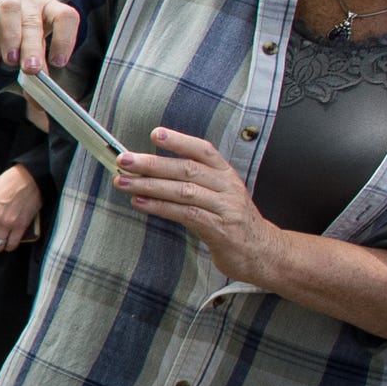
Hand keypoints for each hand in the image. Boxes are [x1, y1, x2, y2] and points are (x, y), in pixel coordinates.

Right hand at [0, 0, 80, 78]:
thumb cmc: (10, 26)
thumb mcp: (25, 46)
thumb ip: (35, 74)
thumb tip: (42, 110)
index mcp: (46, 11)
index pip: (65, 17)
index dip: (65, 38)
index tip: (60, 63)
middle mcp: (28, 2)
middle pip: (33, 22)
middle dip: (33, 47)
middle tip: (32, 70)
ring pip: (10, 9)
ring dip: (11, 35)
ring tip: (10, 60)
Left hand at [114, 128, 281, 282]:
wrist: (263, 252)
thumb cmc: (232, 222)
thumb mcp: (219, 195)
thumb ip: (194, 182)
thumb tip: (150, 172)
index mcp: (226, 174)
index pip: (203, 150)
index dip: (179, 140)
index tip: (154, 134)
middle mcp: (228, 187)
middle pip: (187, 169)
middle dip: (152, 163)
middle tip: (124, 160)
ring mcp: (225, 207)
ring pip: (183, 190)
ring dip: (149, 185)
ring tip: (123, 182)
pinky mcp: (220, 229)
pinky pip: (185, 213)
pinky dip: (160, 206)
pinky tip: (140, 202)